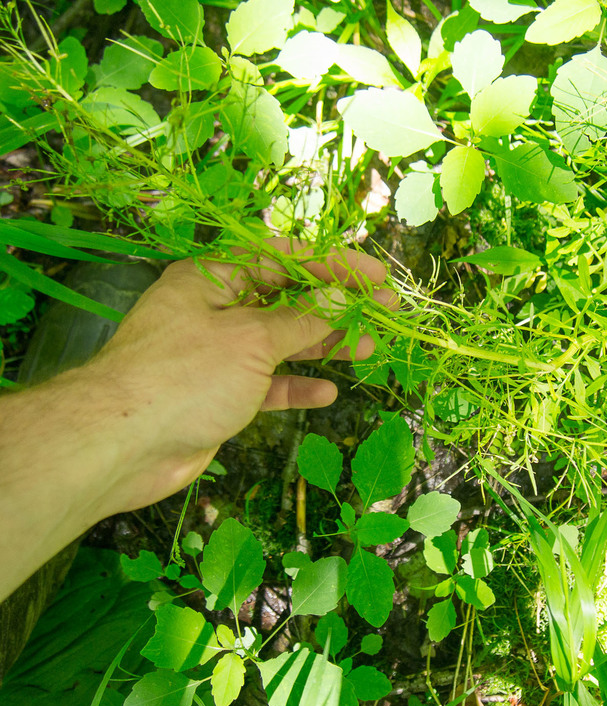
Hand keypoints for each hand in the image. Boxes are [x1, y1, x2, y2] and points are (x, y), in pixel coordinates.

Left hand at [85, 238, 396, 511]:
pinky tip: (327, 391)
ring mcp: (217, 355)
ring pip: (281, 342)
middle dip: (335, 306)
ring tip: (367, 349)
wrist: (122, 445)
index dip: (334, 265)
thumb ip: (301, 319)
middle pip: (286, 299)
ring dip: (324, 345)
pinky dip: (296, 385)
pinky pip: (266, 384)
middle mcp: (215, 310)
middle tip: (383, 314)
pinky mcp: (219, 395)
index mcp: (214, 278)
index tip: (377, 277)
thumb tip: (338, 299)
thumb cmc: (185, 376)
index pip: (284, 258)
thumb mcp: (252, 339)